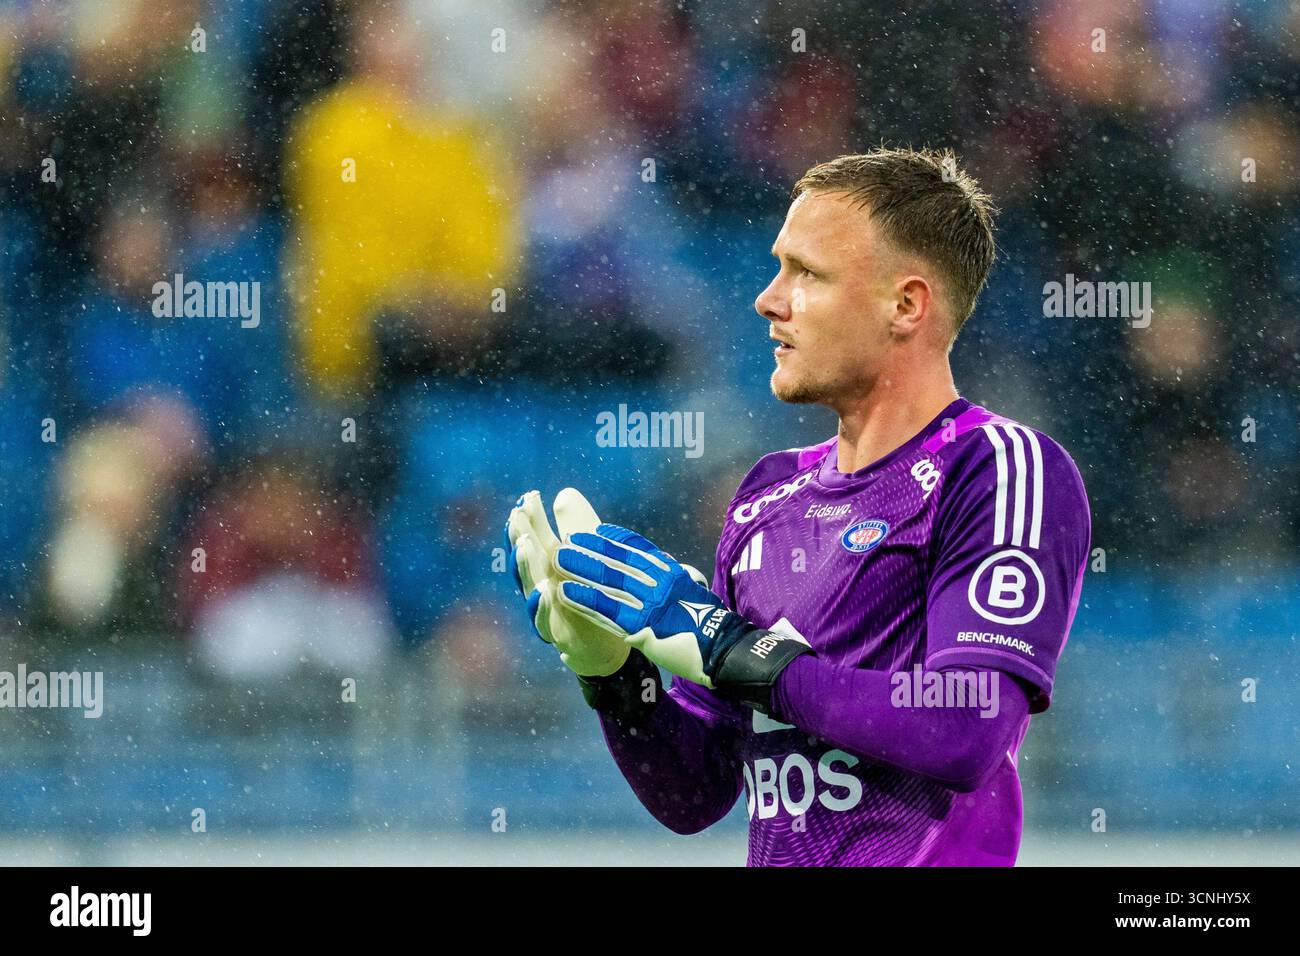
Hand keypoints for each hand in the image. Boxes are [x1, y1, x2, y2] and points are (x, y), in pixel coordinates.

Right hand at [505, 488, 629, 676]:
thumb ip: (578, 525)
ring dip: (524, 565)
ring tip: (525, 545)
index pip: (534, 535)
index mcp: (549, 562)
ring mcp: (544, 607)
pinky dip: (540, 604)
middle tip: (517, 515)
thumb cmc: (596, 594)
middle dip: (519, 536)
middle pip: (525, 557)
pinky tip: (542, 589)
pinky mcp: (554, 631)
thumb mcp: (592, 554)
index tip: (529, 496)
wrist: (611, 641)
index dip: (529, 517)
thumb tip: (563, 492)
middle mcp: (541, 582)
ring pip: (528, 584)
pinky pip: (542, 619)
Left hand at [555, 523, 811, 711]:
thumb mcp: (694, 592)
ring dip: (580, 569)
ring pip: (607, 582)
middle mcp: (659, 582)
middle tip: (565, 540)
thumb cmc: (711, 625)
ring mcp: (650, 604)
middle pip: (617, 560)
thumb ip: (676, 580)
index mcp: (671, 572)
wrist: (726, 651)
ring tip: (557, 560)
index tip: (594, 530)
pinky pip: (606, 611)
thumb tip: (671, 568)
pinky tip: (566, 593)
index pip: (638, 548)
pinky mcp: (642, 628)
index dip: (613, 539)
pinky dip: (584, 600)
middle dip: (589, 550)